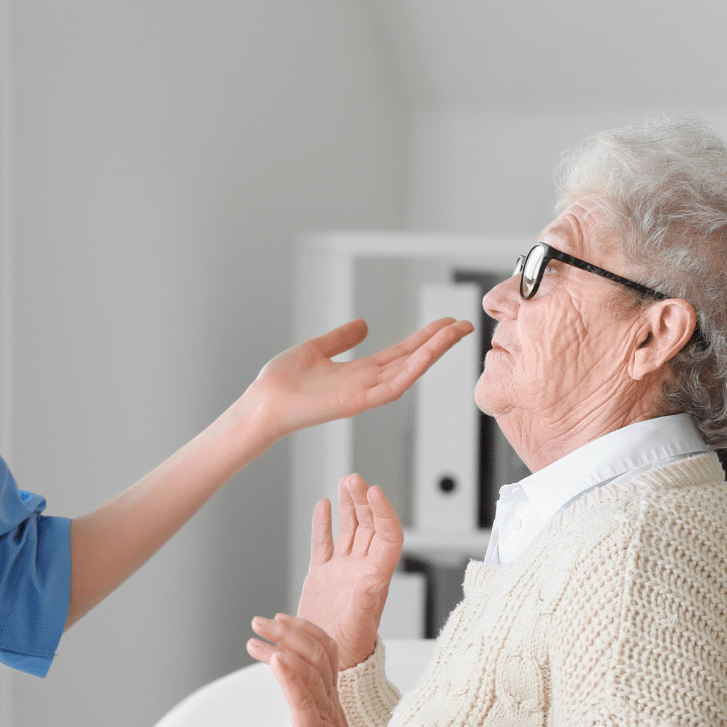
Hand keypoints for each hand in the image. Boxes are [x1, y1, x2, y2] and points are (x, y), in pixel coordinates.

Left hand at [246, 316, 474, 437]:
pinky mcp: (356, 403)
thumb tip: (362, 324)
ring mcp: (364, 395)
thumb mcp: (316, 349)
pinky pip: (391, 387)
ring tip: (456, 332)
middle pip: (411, 361)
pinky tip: (428, 354)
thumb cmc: (280, 382)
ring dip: (433, 352)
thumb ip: (341, 338)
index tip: (445, 323)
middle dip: (439, 344)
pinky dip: (411, 371)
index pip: (400, 353)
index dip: (424, 338)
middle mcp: (367, 384)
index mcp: (358, 372)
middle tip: (464, 325)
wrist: (262, 403)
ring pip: (408, 372)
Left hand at [247, 615, 357, 726]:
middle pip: (318, 654)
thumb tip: (292, 693)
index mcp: (332, 701)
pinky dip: (289, 677)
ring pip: (310, 670)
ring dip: (281, 647)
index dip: (306, 630)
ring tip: (256, 637)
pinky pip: (304, 701)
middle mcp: (331, 704)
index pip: (327, 653)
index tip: (282, 618)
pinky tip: (275, 659)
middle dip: (288, 631)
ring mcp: (324, 718)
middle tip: (261, 621)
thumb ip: (310, 709)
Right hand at [297, 475, 402, 668]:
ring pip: (349, 529)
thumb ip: (366, 603)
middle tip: (355, 479)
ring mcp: (342, 571)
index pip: (386, 536)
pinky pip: (324, 544)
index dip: (383, 512)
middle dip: (363, 501)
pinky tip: (323, 506)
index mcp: (376, 577)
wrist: (329, 662)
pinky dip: (323, 524)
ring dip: (348, 505)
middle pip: (369, 526)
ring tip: (345, 482)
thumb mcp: (359, 627)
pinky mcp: (322, 576)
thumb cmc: (350, 649)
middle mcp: (361, 569)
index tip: (373, 491)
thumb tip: (374, 580)